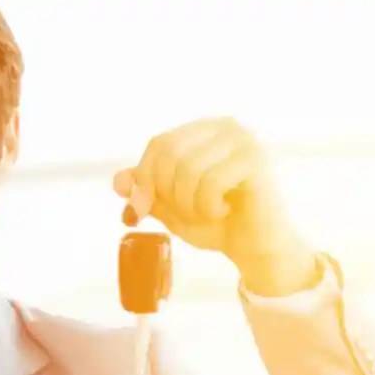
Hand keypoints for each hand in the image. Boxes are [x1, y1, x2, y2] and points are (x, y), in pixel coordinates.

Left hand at [112, 117, 319, 294]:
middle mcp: (224, 127)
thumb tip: (119, 181)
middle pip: (169, 153)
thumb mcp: (170, 207)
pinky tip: (223, 210)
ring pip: (188, 168)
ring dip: (189, 203)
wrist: (254, 247)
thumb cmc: (216, 224)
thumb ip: (145, 191)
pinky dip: (208, 206)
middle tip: (187, 213)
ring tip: (206, 213)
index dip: (143, 179)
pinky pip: (210, 182)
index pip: (158, 144)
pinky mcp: (255, 160)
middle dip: (167, 193)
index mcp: (202, 131)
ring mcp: (242, 140)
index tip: (140, 211)